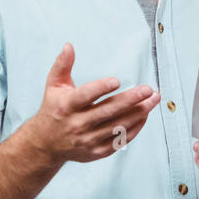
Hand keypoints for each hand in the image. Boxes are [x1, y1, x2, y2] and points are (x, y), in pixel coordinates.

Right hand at [32, 43, 159, 163]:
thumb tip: (69, 46)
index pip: (85, 96)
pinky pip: (119, 140)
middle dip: (131, 100)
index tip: (117, 80)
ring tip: (153, 100)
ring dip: (138, 113)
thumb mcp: (53, 86)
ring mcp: (87, 140)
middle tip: (148, 90)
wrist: (46, 144)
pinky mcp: (96, 152)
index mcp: (66, 106)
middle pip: (108, 111)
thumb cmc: (53, 109)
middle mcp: (77, 124)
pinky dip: (134, 128)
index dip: (100, 88)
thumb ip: (62, 65)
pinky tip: (144, 115)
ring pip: (117, 126)